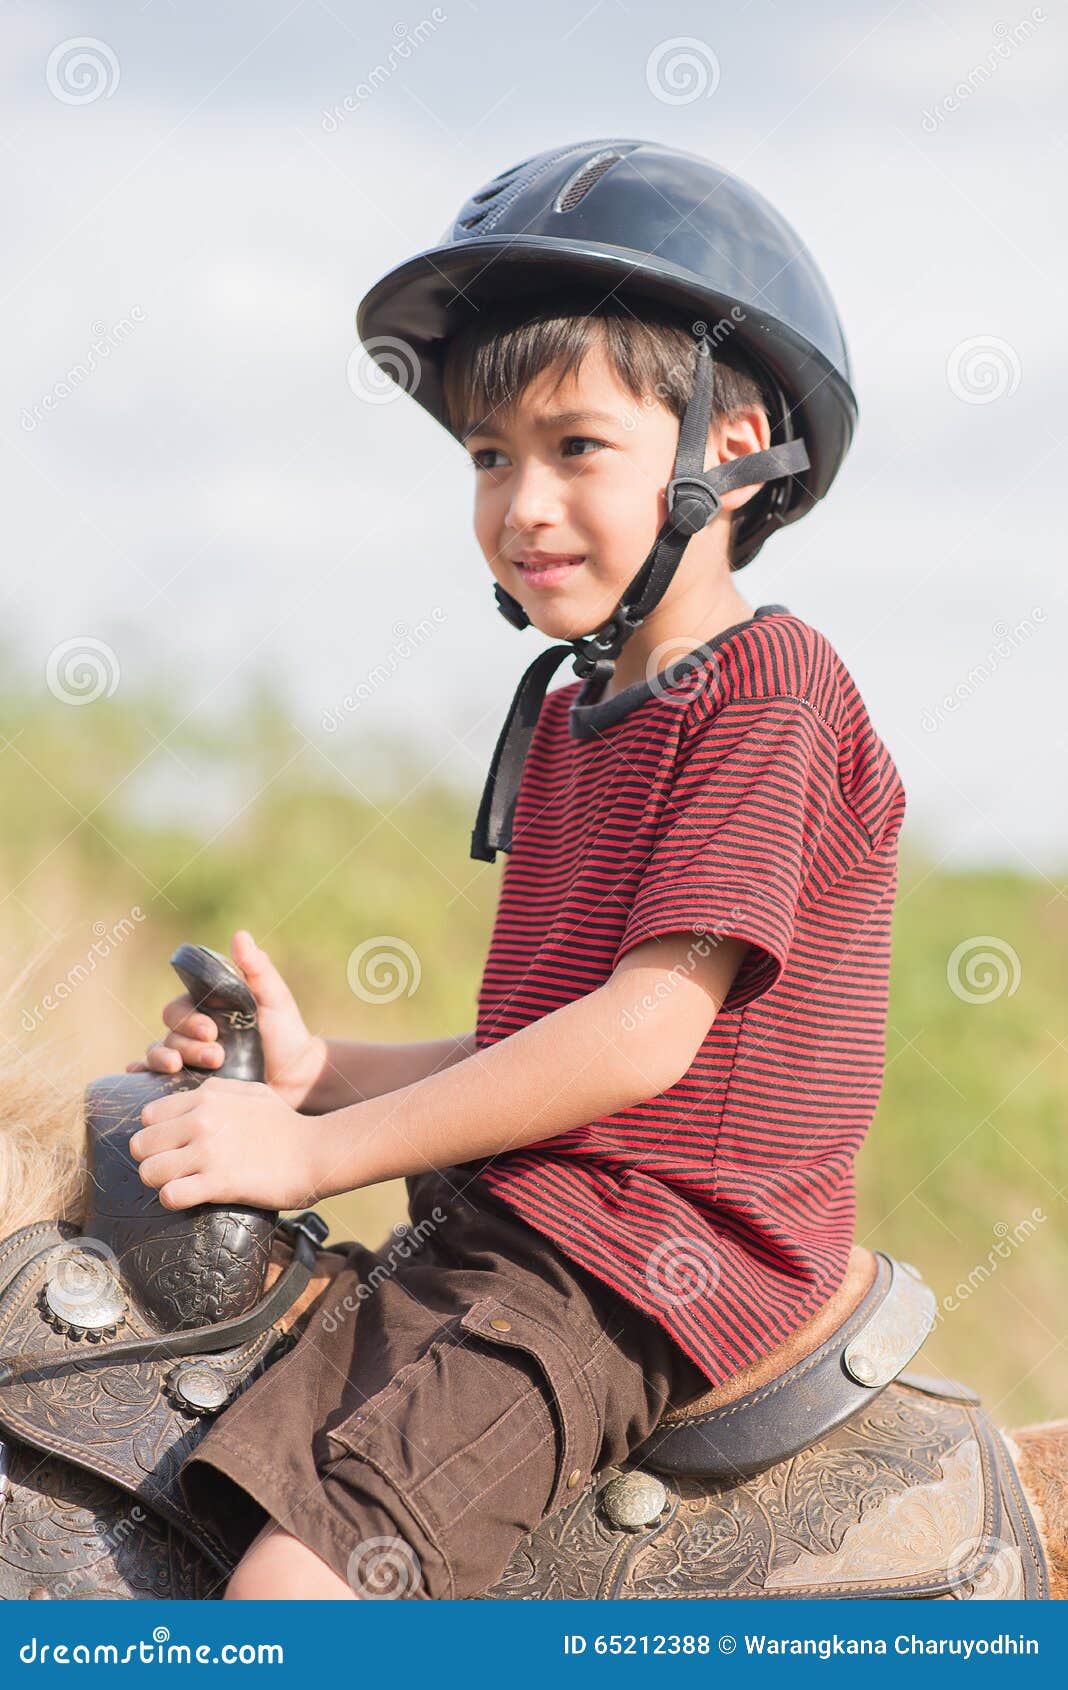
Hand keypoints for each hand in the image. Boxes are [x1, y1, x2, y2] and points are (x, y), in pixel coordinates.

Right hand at [126, 929, 326, 1110]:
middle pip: (169, 1034)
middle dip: (187, 1045)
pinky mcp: (189, 1084)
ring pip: (160, 1055)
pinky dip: (140, 1076)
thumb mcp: (274, 999)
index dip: (188, 1019)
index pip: (179, 1008)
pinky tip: (135, 1077)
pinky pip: (154, 1079)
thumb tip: (240, 935)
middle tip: (216, 1055)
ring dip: (165, 1060)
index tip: (210, 1030)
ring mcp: (189, 1059)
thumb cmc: (285, 1032)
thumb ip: (257, 969)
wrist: (297, 1077)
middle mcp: (192, 1032)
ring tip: (184, 1069)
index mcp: (206, 1008)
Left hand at [129, 1075, 321, 1210]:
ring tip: (180, 1184)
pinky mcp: (218, 1182)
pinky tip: (189, 1197)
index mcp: (206, 1097)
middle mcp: (201, 1120)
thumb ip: (218, 1090)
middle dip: (153, 1160)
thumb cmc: (285, 1124)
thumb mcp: (252, 1092)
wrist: (316, 1152)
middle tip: (174, 1169)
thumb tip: (193, 1096)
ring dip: (161, 1182)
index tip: (173, 1146)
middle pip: (140, 1145)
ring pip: (149, 1172)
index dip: (157, 1134)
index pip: (148, 1116)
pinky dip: (174, 1200)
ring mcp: (208, 1151)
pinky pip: (170, 1195)